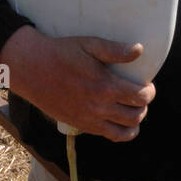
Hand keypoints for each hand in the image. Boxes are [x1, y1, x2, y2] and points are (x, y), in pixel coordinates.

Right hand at [0, 26, 154, 140]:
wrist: (32, 69)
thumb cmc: (61, 53)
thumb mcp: (88, 45)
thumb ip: (115, 50)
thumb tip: (139, 50)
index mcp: (104, 86)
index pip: (140, 97)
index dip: (149, 92)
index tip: (147, 85)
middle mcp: (99, 107)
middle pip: (136, 116)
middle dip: (143, 107)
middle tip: (140, 97)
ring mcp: (89, 119)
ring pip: (125, 132)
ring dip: (134, 123)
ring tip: (132, 111)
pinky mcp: (80, 125)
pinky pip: (108, 135)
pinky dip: (119, 131)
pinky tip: (118, 120)